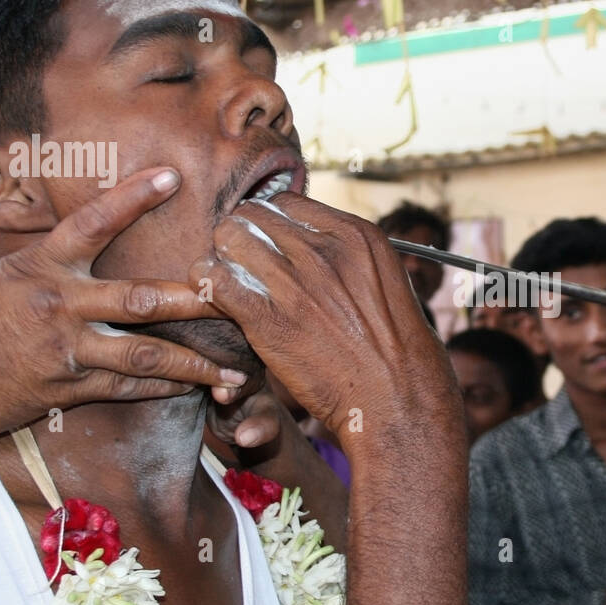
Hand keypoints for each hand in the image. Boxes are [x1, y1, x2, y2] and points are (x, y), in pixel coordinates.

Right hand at [0, 168, 244, 449]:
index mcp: (38, 267)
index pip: (92, 222)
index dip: (134, 197)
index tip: (173, 176)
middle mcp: (58, 304)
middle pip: (144, 297)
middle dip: (198, 297)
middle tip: (241, 292)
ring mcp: (65, 350)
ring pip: (147, 355)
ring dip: (197, 365)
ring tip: (238, 374)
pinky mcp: (63, 390)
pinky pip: (126, 389)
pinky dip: (161, 389)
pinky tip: (193, 391)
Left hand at [191, 193, 463, 448]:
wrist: (399, 401)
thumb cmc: (398, 350)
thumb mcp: (387, 281)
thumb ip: (350, 257)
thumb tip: (316, 244)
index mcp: (357, 235)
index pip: (287, 202)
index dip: (270, 224)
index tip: (268, 248)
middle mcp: (326, 251)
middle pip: (253, 214)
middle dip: (242, 236)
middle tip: (241, 265)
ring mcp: (297, 285)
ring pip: (228, 238)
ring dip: (221, 258)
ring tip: (227, 282)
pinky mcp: (270, 322)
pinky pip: (214, 281)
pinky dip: (206, 286)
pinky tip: (216, 302)